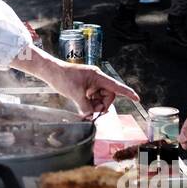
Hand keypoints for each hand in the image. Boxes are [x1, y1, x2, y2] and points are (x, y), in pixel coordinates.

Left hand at [10, 48, 137, 117]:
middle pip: (108, 96)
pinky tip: (82, 109)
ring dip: (94, 106)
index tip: (137, 99)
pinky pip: (92, 99)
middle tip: (92, 112)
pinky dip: (89, 105)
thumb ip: (86, 107)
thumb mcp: (75, 94)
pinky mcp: (84, 88)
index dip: (127, 93)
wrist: (50, 71)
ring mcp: (90, 84)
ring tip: (84, 110)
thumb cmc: (63, 77)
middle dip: (102, 105)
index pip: (116, 86)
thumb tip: (91, 116)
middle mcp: (96, 80)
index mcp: (97, 77)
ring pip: (100, 99)